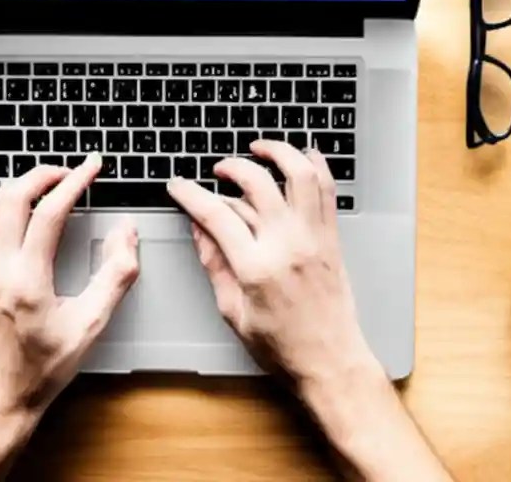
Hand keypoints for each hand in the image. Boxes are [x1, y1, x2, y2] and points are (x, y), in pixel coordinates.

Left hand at [0, 153, 138, 481]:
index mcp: (27, 279)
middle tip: (69, 170)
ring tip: (42, 183)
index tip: (92, 168)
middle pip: (12, 197)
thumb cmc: (42, 370)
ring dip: (15, 186)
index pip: (49, 212)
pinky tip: (13, 211)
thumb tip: (126, 235)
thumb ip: (116, 276)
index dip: (75, 181)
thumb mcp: (91, 325)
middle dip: (43, 174)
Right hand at [168, 142, 452, 480]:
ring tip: (259, 149)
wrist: (330, 360)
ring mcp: (314, 238)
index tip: (178, 186)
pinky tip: (302, 155)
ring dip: (277, 153)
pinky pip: (327, 190)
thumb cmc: (283, 346)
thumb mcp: (233, 313)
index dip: (191, 194)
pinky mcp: (332, 238)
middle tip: (217, 170)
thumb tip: (200, 231)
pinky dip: (315, 165)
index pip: (217, 215)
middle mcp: (287, 246)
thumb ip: (215, 266)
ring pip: (299, 175)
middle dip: (231, 167)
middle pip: (257, 183)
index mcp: (256, 268)